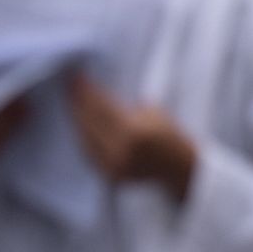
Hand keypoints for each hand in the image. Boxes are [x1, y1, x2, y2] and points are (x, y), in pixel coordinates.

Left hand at [69, 73, 196, 201]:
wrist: (183, 171)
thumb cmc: (172, 137)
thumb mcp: (152, 112)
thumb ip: (122, 106)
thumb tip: (93, 92)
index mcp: (132, 132)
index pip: (100, 106)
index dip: (86, 90)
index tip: (75, 76)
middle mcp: (119, 150)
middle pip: (87, 121)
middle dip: (77, 102)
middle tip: (69, 86)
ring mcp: (112, 166)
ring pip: (84, 137)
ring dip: (76, 118)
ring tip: (72, 102)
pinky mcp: (109, 175)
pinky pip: (88, 152)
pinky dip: (82, 136)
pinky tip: (80, 123)